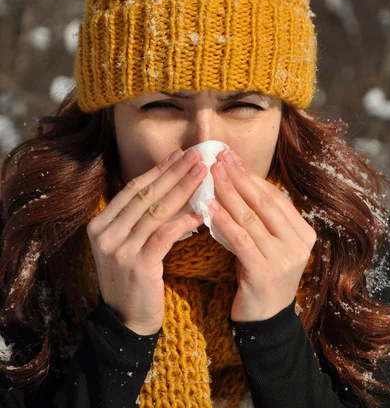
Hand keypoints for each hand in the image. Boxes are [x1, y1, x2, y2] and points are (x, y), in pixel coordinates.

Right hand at [86, 148, 205, 334]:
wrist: (126, 322)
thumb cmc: (132, 278)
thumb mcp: (127, 244)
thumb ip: (140, 217)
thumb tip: (169, 183)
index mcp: (100, 224)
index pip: (133, 189)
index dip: (158, 170)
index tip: (179, 155)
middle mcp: (105, 234)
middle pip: (145, 195)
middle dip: (173, 173)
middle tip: (196, 156)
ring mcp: (119, 250)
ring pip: (156, 211)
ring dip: (182, 189)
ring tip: (202, 174)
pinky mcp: (138, 266)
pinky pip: (165, 235)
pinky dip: (184, 220)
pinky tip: (202, 210)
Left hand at [210, 150, 316, 321]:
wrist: (264, 320)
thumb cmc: (261, 273)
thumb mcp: (268, 242)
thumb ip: (260, 217)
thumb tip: (236, 178)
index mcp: (303, 233)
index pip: (274, 196)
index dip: (251, 175)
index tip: (231, 157)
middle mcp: (298, 244)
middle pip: (263, 203)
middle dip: (239, 178)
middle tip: (219, 159)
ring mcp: (283, 259)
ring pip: (250, 218)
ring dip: (228, 193)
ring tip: (211, 175)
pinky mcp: (264, 273)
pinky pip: (240, 240)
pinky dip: (223, 220)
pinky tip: (208, 207)